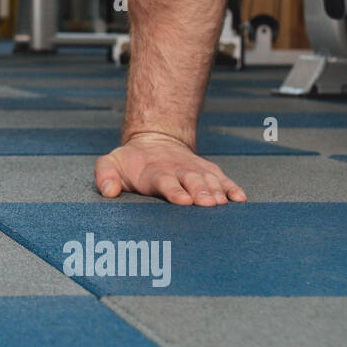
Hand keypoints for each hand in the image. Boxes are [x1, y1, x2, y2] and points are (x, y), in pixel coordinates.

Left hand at [94, 132, 245, 205]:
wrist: (155, 141)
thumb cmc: (131, 162)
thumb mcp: (111, 164)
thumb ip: (105, 176)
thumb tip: (108, 191)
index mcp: (154, 172)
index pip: (165, 182)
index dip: (174, 191)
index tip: (183, 200)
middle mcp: (178, 171)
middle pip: (192, 181)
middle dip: (201, 192)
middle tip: (208, 205)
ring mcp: (195, 171)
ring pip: (209, 180)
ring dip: (217, 192)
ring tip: (224, 204)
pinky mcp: (208, 173)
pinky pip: (223, 180)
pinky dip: (232, 188)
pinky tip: (241, 199)